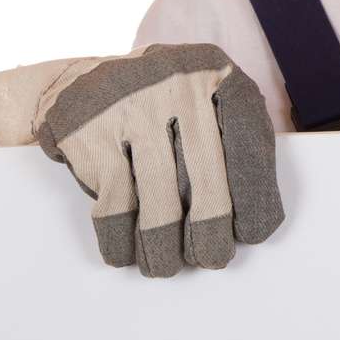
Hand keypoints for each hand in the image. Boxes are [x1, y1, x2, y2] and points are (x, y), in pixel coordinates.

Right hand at [0, 42, 284, 276]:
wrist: (80, 78)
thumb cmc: (163, 103)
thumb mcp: (209, 100)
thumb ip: (239, 141)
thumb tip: (259, 216)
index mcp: (217, 74)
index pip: (246, 143)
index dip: (253, 195)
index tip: (252, 232)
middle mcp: (177, 84)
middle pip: (204, 175)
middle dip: (210, 229)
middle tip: (213, 258)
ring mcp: (131, 107)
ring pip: (157, 197)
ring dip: (163, 244)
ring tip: (167, 264)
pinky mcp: (90, 133)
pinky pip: (115, 202)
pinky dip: (121, 236)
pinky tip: (127, 253)